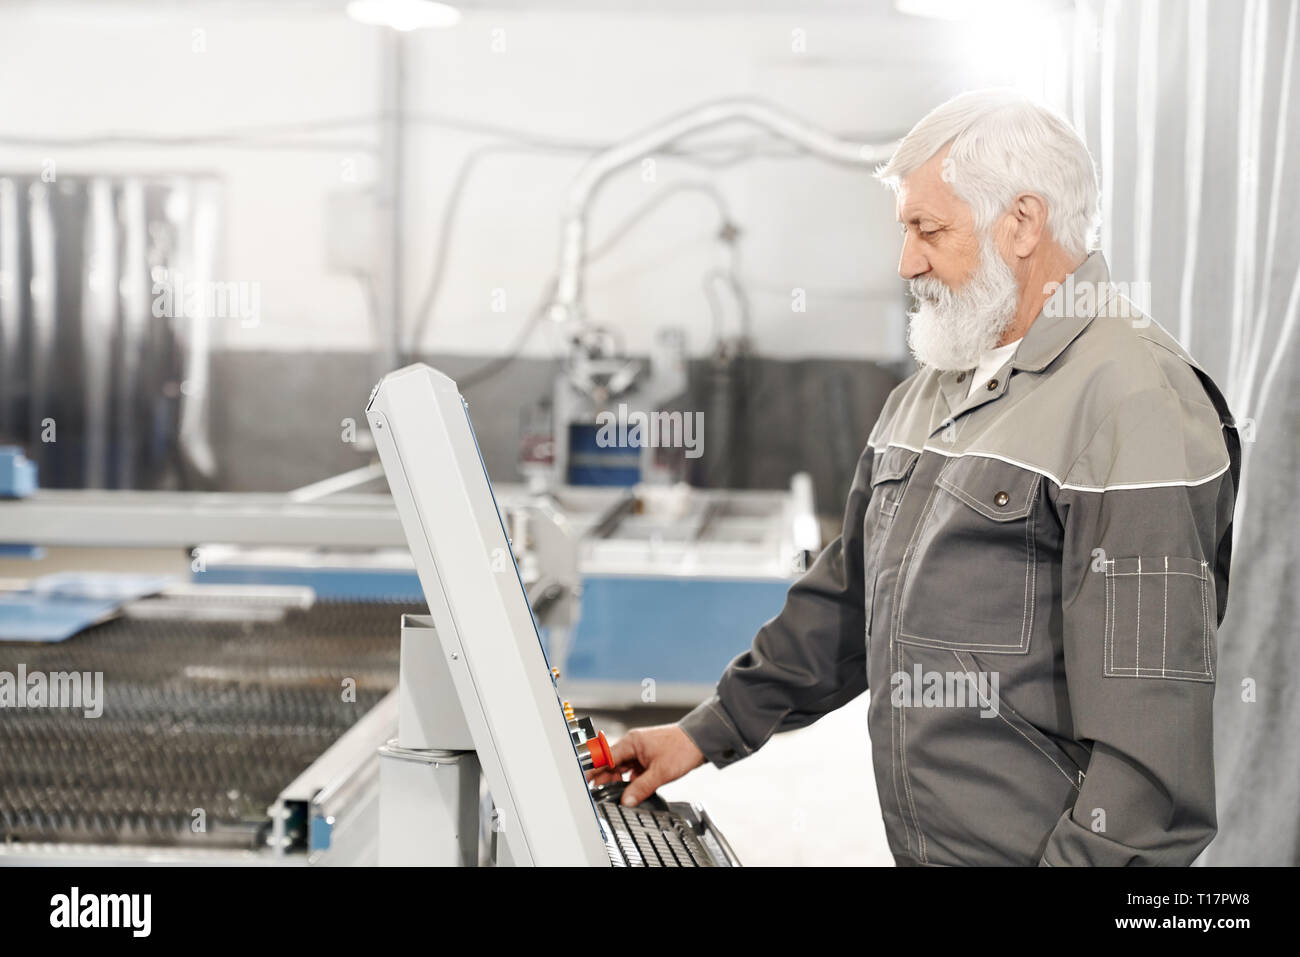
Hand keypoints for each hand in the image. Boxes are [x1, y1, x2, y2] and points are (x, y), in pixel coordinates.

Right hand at [585, 724, 705, 806]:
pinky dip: (631, 780)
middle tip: (600, 794)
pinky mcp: (647, 758)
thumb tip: (627, 801)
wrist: (701, 740)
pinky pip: (633, 770)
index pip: (605, 757)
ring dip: (619, 780)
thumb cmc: (682, 748)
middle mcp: (633, 745)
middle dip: (606, 779)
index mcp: (631, 742)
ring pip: (622, 768)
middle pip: (611, 764)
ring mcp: (640, 751)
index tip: (584, 780)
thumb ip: (641, 788)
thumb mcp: (660, 773)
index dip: (593, 770)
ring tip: (615, 795)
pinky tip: (631, 790)